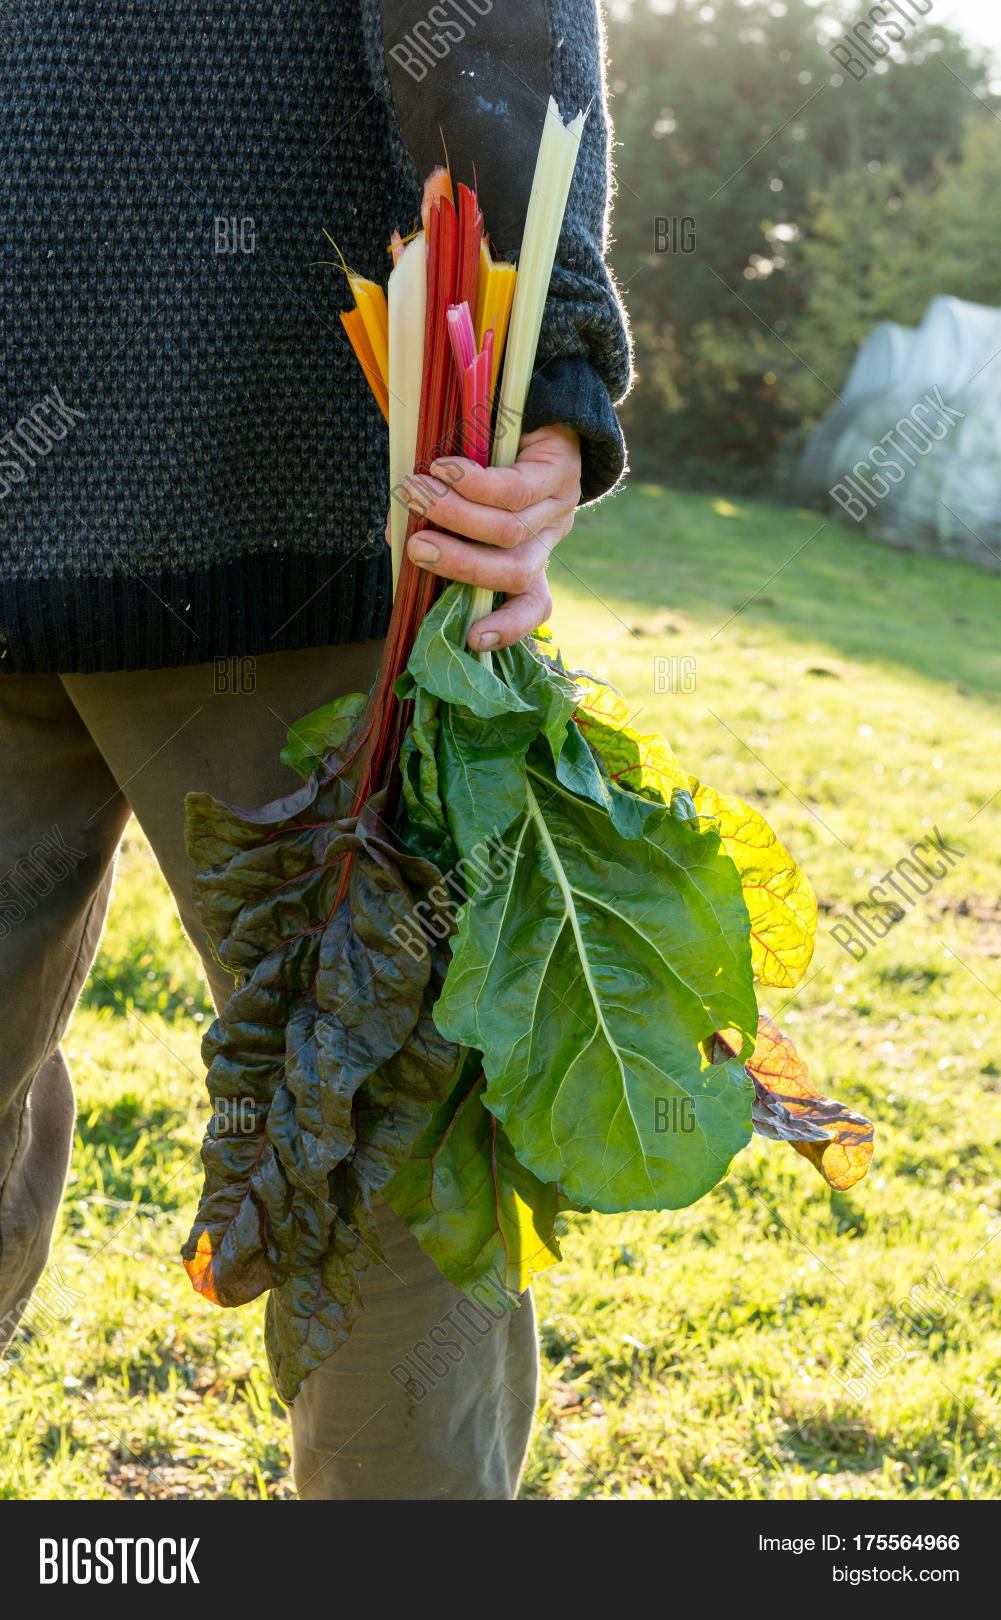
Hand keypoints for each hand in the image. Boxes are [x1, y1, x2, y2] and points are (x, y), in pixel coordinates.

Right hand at [398, 423, 581, 650]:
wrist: (535, 394)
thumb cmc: (484, 453)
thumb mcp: (458, 498)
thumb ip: (433, 525)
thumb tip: (395, 545)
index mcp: (528, 556)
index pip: (534, 604)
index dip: (508, 628)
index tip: (472, 640)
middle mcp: (548, 538)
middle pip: (513, 572)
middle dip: (459, 564)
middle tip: (416, 545)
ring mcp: (559, 506)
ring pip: (507, 532)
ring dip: (454, 516)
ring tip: (415, 493)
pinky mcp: (560, 471)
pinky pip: (513, 490)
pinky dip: (472, 485)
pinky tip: (444, 469)